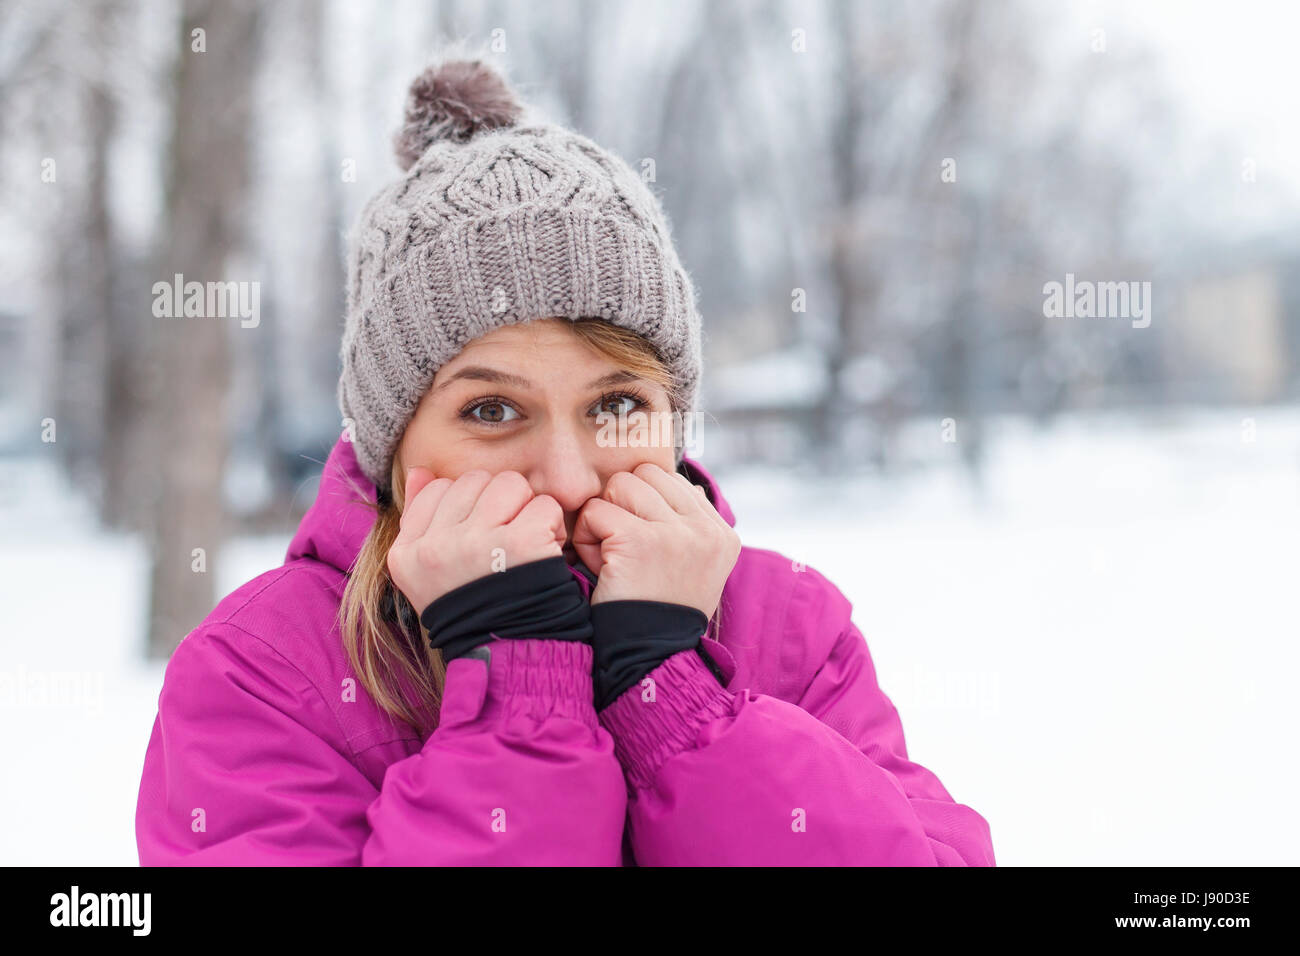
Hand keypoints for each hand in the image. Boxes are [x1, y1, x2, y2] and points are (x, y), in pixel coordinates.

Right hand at [387, 468, 565, 612]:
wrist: (512, 658)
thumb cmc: (474, 611)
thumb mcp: (429, 575)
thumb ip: (419, 519)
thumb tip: (420, 471)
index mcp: (407, 554)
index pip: (437, 489)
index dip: (468, 505)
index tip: (480, 536)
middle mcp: (436, 547)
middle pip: (476, 481)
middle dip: (499, 504)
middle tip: (507, 542)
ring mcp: (476, 544)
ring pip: (511, 484)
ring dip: (527, 508)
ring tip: (526, 543)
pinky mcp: (520, 544)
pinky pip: (544, 505)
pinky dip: (552, 526)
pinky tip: (546, 552)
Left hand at [572, 462, 740, 619]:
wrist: (648, 661)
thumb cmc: (658, 615)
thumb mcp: (691, 568)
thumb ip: (688, 525)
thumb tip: (683, 487)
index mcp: (722, 534)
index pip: (672, 480)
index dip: (643, 507)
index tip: (643, 548)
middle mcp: (706, 529)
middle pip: (645, 475)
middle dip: (623, 506)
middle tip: (623, 551)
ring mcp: (677, 533)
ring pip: (619, 486)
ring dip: (603, 519)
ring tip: (612, 559)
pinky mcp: (641, 540)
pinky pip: (595, 512)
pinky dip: (586, 539)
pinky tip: (601, 569)